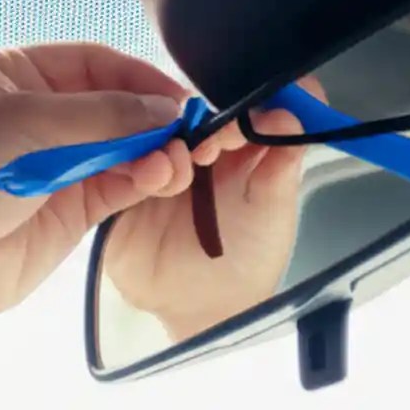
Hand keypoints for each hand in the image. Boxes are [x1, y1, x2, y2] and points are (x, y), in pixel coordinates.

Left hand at [0, 43, 194, 320]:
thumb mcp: (25, 123)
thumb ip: (103, 115)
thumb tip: (168, 108)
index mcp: (9, 76)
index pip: (91, 63)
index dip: (137, 75)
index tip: (178, 95)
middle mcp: (34, 117)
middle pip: (113, 106)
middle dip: (151, 117)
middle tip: (189, 132)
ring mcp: (53, 165)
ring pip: (122, 149)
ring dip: (153, 153)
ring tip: (175, 163)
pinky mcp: (67, 211)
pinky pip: (118, 187)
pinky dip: (143, 181)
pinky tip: (160, 179)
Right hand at [103, 79, 324, 340]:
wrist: (201, 308)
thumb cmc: (247, 260)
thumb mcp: (273, 213)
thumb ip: (283, 164)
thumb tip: (290, 115)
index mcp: (241, 144)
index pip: (247, 103)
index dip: (251, 101)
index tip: (252, 117)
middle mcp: (200, 144)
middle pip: (197, 109)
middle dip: (206, 123)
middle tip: (209, 149)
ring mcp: (159, 159)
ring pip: (157, 127)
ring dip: (169, 142)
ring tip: (179, 169)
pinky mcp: (124, 180)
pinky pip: (119, 157)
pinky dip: (132, 158)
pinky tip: (145, 174)